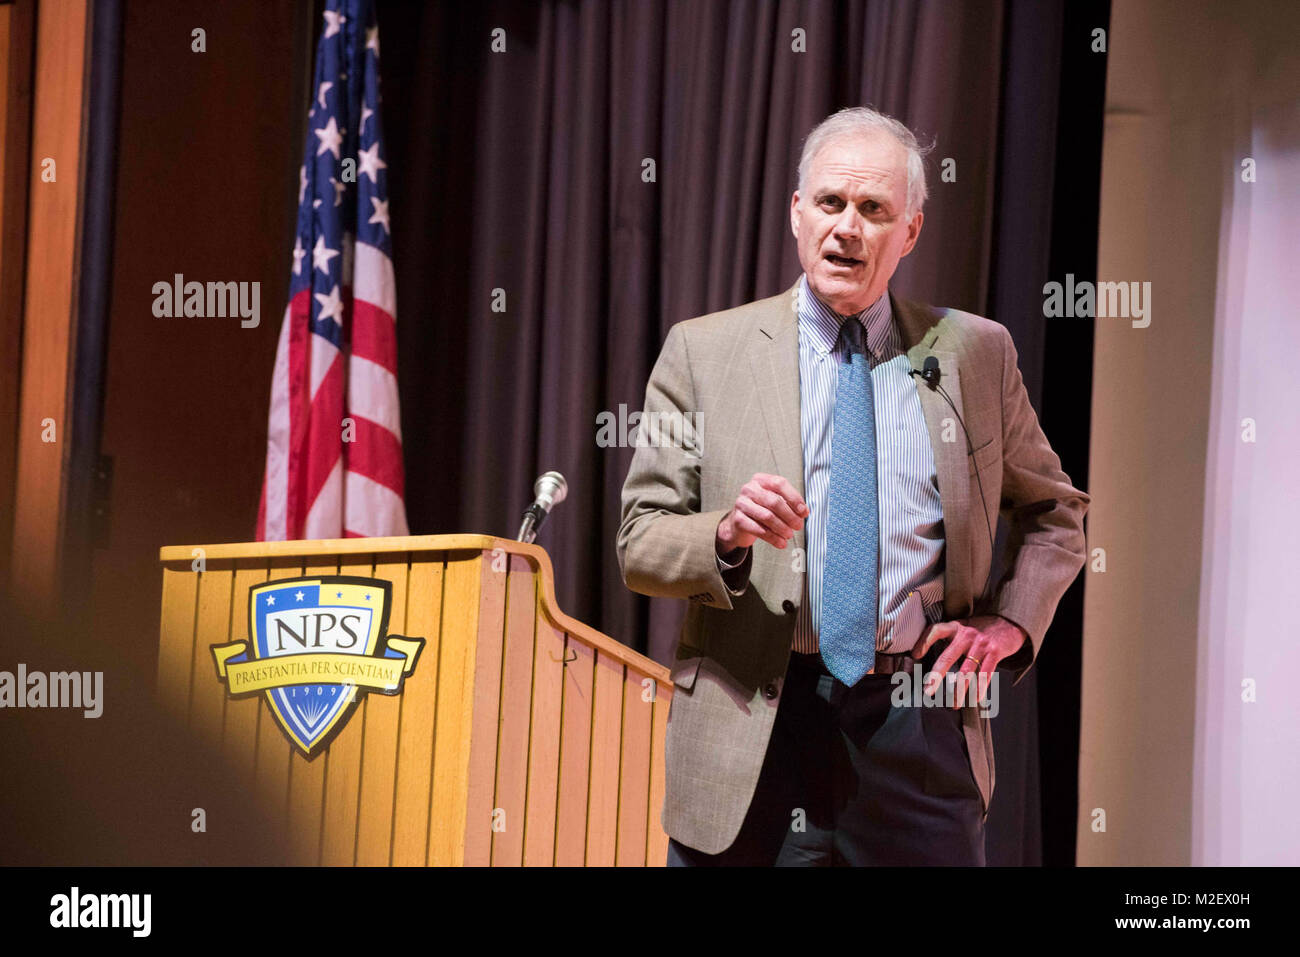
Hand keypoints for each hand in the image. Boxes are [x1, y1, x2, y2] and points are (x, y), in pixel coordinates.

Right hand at [716, 473, 808, 553]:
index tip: (803, 512)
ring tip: (789, 535)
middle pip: (774, 501)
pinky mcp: (738, 520)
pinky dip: (773, 538)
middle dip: (790, 516)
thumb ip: (789, 503)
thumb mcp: (775, 502)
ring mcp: (742, 504)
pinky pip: (759, 530)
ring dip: (782, 528)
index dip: (794, 498)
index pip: (779, 484)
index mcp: (760, 480)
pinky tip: (781, 542)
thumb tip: (803, 512)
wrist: (739, 524)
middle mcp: (749, 489)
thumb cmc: (761, 510)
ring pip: (767, 516)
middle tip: (798, 526)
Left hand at [911, 615, 1026, 707]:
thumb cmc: (981, 629)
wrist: (1009, 622)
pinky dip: (979, 688)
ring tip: (953, 704)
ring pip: (966, 671)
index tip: (915, 656)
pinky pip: (985, 674)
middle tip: (928, 692)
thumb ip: (949, 638)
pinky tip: (974, 699)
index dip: (923, 642)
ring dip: (958, 690)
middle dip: (936, 677)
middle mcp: (967, 634)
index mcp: (956, 627)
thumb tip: (926, 656)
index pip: (935, 630)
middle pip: (947, 657)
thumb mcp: (963, 627)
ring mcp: (981, 643)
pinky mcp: (995, 652)